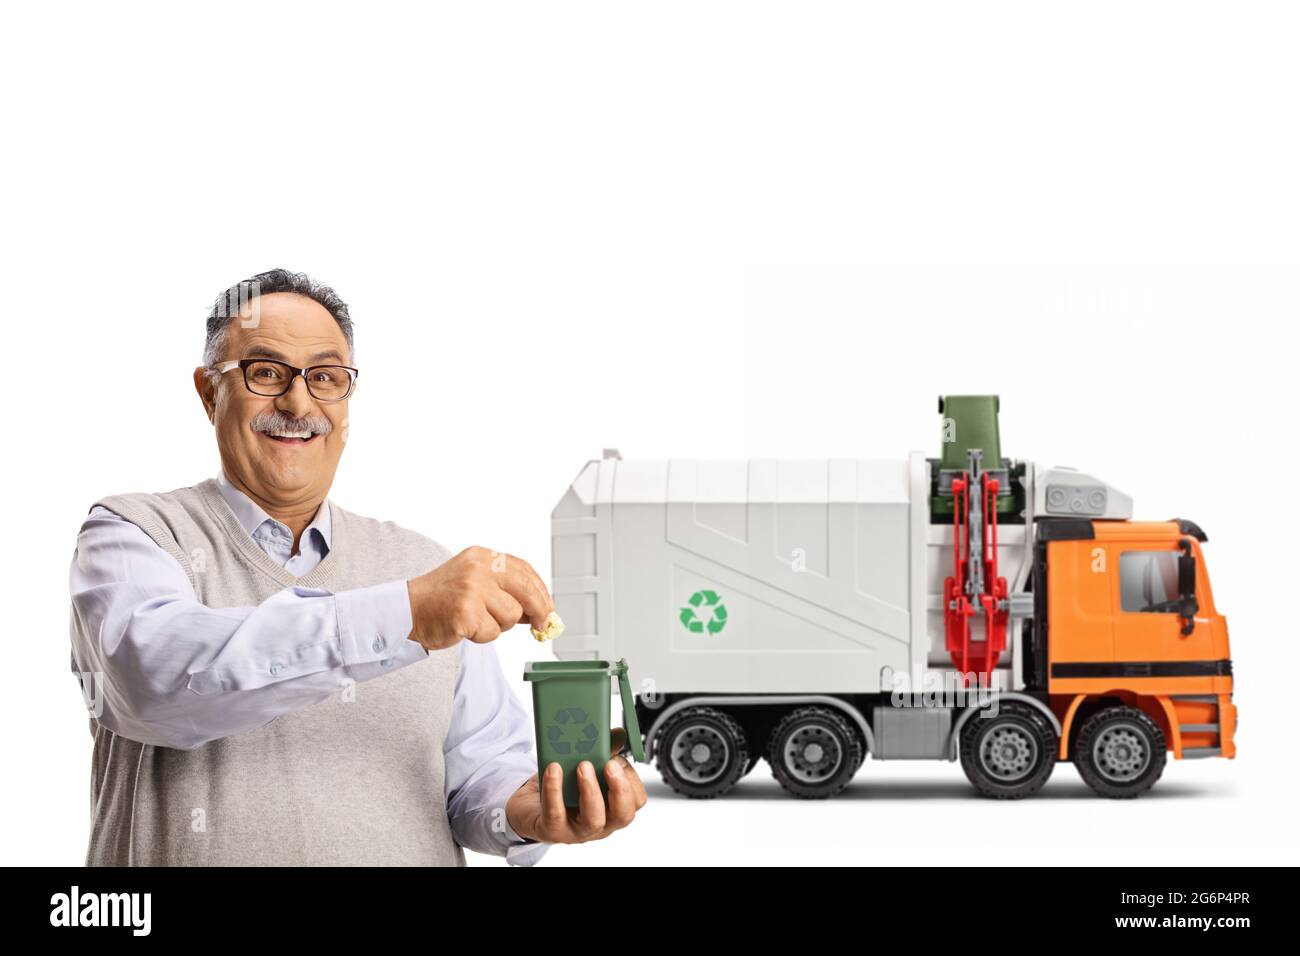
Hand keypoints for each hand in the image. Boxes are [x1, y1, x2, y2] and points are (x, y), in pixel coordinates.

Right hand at [406, 546, 552, 650]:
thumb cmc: (443, 598)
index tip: (549, 608)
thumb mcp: (474, 580)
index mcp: (483, 556)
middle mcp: (479, 568)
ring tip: (476, 619)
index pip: (525, 571)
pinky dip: (482, 636)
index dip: (541, 591)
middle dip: (539, 611)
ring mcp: (471, 589)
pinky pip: (492, 632)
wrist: (407, 609)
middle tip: (541, 626)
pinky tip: (465, 627)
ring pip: (511, 616)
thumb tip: (540, 610)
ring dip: (498, 625)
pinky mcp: (465, 613)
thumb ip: (504, 588)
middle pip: (526, 591)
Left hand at [505, 729, 647, 844]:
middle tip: (610, 764)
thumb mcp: (585, 770)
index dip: (631, 780)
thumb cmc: (564, 790)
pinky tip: (553, 769)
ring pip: (594, 819)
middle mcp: (601, 824)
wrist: (531, 808)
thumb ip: (603, 752)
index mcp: (613, 808)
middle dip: (620, 789)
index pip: (636, 801)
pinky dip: (555, 789)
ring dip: (591, 790)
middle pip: (623, 816)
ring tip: (583, 765)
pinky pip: (556, 813)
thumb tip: (618, 734)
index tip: (618, 760)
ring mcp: (578, 831)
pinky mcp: (553, 830)